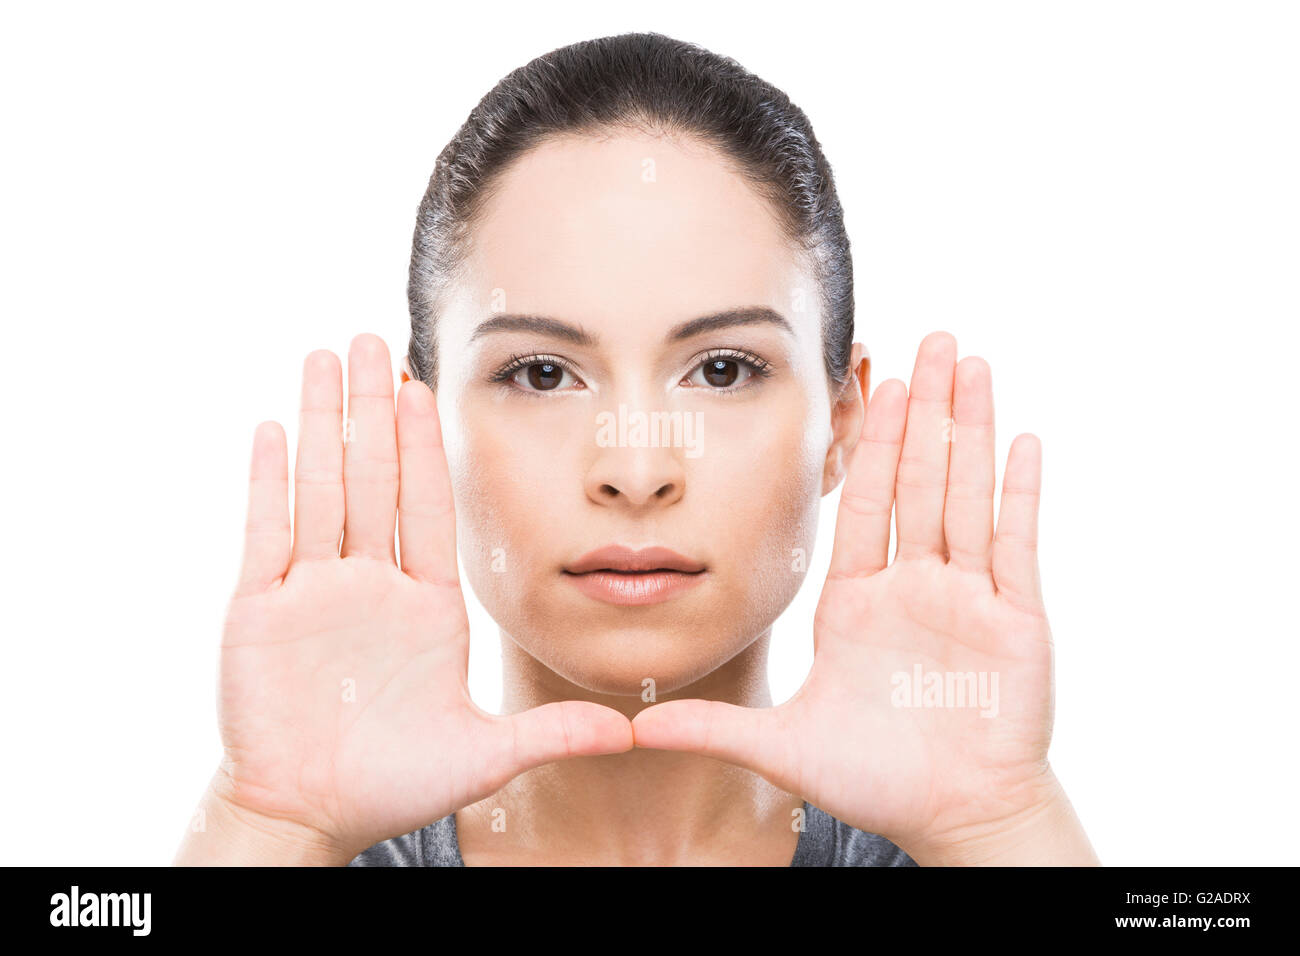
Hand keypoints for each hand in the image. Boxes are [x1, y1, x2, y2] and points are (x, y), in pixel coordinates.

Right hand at [177, 335, 631, 863]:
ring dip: (322, 423)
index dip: (426, 446)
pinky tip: (272, 428)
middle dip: (374, 408)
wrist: (312, 816)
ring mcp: (313, 591)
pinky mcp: (259, 610)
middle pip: (372, 477)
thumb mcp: (484, 755)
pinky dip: (268, 481)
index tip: (429, 386)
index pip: (429, 504)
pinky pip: (266, 533)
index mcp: (426, 602)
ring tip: (325, 356)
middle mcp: (370, 582)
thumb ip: (552, 733)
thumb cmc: (394, 785)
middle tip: (372, 337)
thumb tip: (633, 735)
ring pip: (320, 488)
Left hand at [633, 332, 1095, 864]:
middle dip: (923, 410)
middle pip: (920, 480)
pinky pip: (1015, 543)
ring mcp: (967, 598)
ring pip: (966, 495)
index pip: (864, 504)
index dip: (871, 444)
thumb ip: (715, 727)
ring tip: (970, 362)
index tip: (871, 384)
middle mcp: (914, 586)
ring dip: (970, 428)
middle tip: (930, 339)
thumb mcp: (784, 745)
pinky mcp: (1015, 619)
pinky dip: (1018, 492)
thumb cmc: (876, 782)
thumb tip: (636, 727)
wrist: (952, 818)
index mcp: (859, 601)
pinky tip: (1021, 437)